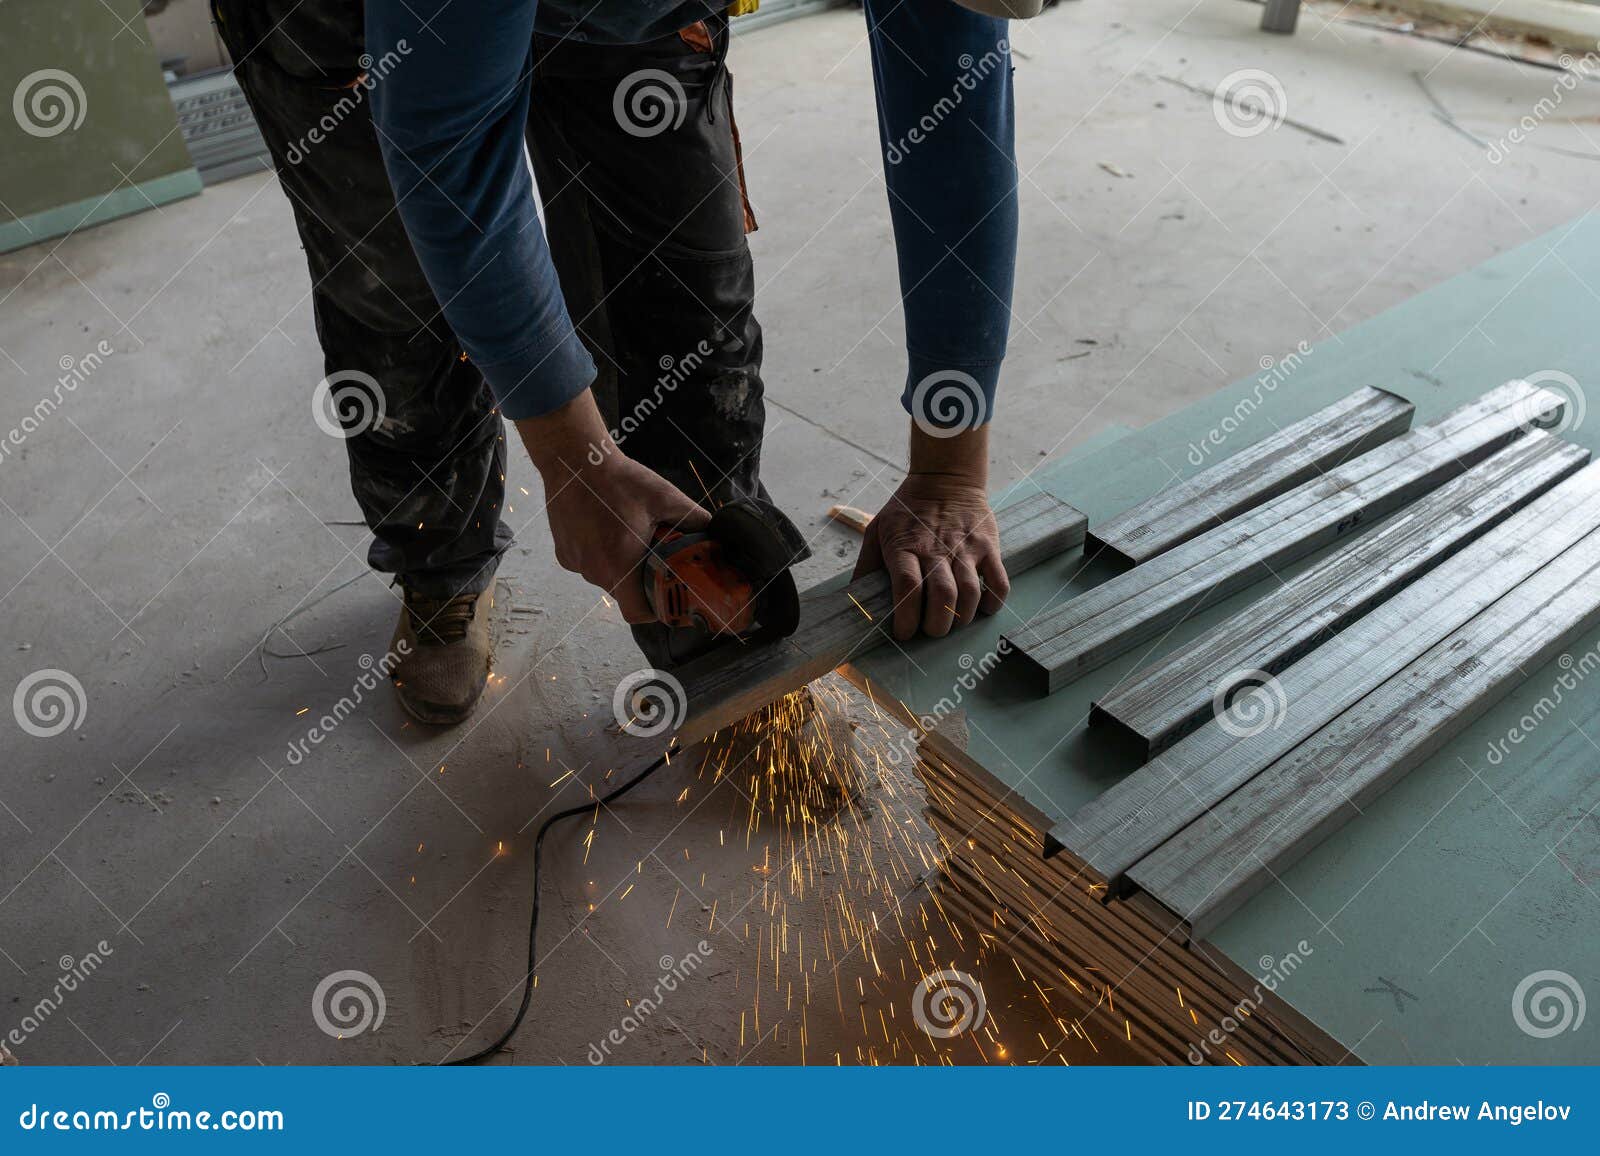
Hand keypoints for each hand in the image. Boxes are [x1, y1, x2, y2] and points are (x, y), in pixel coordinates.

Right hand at [516, 391, 708, 622]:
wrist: (574, 460)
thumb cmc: (620, 480)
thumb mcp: (665, 497)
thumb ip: (693, 518)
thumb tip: (714, 530)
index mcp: (620, 563)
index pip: (636, 612)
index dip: (654, 611)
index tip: (666, 597)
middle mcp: (594, 570)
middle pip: (623, 594)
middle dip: (640, 582)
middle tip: (652, 558)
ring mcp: (575, 563)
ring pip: (605, 578)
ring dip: (619, 567)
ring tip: (628, 538)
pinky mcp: (563, 554)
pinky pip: (588, 565)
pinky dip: (600, 555)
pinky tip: (606, 530)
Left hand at [853, 424, 1009, 639]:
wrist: (945, 478)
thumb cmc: (907, 510)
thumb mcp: (877, 530)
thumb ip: (866, 565)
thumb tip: (854, 601)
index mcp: (905, 546)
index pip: (907, 587)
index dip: (906, 617)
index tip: (904, 633)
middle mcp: (937, 549)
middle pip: (942, 596)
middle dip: (936, 625)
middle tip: (930, 630)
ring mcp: (966, 548)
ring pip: (970, 593)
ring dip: (961, 618)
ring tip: (952, 622)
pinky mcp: (988, 547)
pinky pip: (998, 582)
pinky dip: (992, 603)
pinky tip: (981, 608)